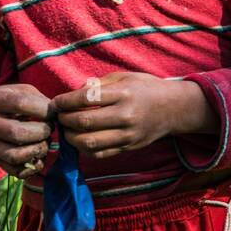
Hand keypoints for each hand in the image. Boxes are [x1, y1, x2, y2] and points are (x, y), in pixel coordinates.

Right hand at [0, 83, 54, 177]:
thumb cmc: (15, 102)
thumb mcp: (24, 92)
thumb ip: (41, 100)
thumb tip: (58, 115)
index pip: (21, 104)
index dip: (43, 109)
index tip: (52, 113)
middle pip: (18, 133)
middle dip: (42, 132)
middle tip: (49, 128)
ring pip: (15, 155)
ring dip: (38, 150)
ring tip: (44, 142)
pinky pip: (15, 171)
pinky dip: (33, 167)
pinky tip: (40, 157)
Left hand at [52, 73, 215, 158]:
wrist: (174, 109)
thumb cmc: (146, 89)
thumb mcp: (125, 77)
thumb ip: (98, 84)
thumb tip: (73, 94)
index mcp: (124, 93)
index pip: (85, 99)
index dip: (64, 101)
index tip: (56, 102)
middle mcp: (126, 115)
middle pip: (84, 122)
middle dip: (64, 120)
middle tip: (60, 116)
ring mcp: (128, 134)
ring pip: (88, 142)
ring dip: (70, 137)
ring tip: (68, 130)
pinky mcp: (128, 147)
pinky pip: (99, 153)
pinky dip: (84, 149)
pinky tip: (81, 139)